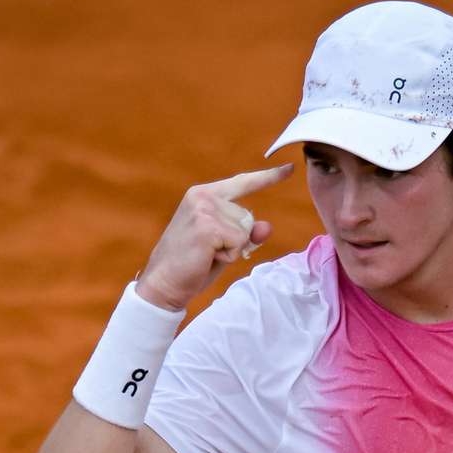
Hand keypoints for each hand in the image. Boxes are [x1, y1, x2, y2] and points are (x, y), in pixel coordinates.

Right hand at [135, 163, 293, 311]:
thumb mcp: (223, 246)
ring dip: (231, 250)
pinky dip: (228, 256)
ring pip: (245, 231)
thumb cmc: (191, 265)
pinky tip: (206, 258)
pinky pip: (239, 243)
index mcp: (203, 195)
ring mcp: (204, 209)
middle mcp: (203, 196)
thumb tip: (268, 227)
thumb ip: (245, 234)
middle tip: (208, 251)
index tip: (290, 169)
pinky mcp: (208, 226)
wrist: (162, 283)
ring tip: (205, 254)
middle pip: (248, 217)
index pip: (242, 183)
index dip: (268, 178)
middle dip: (236, 240)